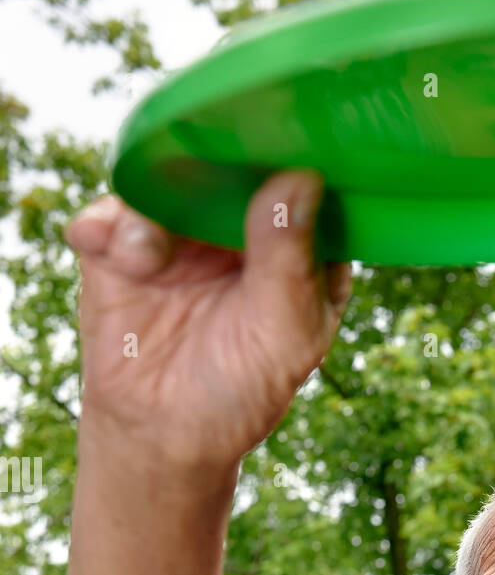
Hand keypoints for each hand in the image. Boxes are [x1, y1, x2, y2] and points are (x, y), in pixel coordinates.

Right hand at [64, 170, 351, 472]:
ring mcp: (179, 226)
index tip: (287, 140)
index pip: (308, 179)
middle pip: (234, 159)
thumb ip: (290, 263)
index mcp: (299, 240)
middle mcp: (240, 220)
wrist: (165, 434)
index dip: (301, 153)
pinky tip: (116, 252)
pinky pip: (109, 215)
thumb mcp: (286, 335)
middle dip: (219, 153)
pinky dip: (105, 226)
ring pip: (165, 178)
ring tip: (146, 256)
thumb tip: (298, 179)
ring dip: (153, 206)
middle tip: (205, 162)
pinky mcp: (122, 243)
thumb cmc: (243, 386)